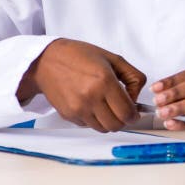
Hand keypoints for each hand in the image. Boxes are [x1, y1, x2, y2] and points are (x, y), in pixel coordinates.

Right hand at [17, 38, 146, 132]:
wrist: (47, 61)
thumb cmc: (79, 56)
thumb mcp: (113, 59)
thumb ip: (133, 78)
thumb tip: (136, 99)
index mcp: (104, 81)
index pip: (126, 112)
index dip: (134, 115)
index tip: (134, 111)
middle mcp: (91, 97)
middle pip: (116, 125)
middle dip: (124, 120)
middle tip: (123, 110)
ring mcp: (78, 108)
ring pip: (104, 128)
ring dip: (110, 121)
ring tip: (107, 106)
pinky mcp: (69, 115)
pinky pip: (89, 125)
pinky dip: (95, 119)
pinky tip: (93, 105)